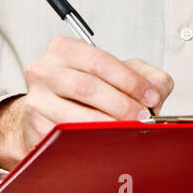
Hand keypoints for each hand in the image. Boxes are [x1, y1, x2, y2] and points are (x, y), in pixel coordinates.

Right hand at [0, 36, 173, 169]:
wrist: (49, 111)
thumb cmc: (84, 90)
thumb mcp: (116, 73)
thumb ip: (144, 75)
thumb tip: (157, 90)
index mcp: (64, 49)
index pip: (99, 61)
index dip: (129, 80)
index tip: (151, 97)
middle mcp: (44, 70)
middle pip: (87, 87)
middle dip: (121, 105)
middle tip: (142, 117)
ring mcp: (36, 100)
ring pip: (75, 116)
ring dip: (108, 127)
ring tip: (128, 131)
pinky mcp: (35, 128)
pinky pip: (66, 139)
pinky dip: (90, 143)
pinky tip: (106, 143)